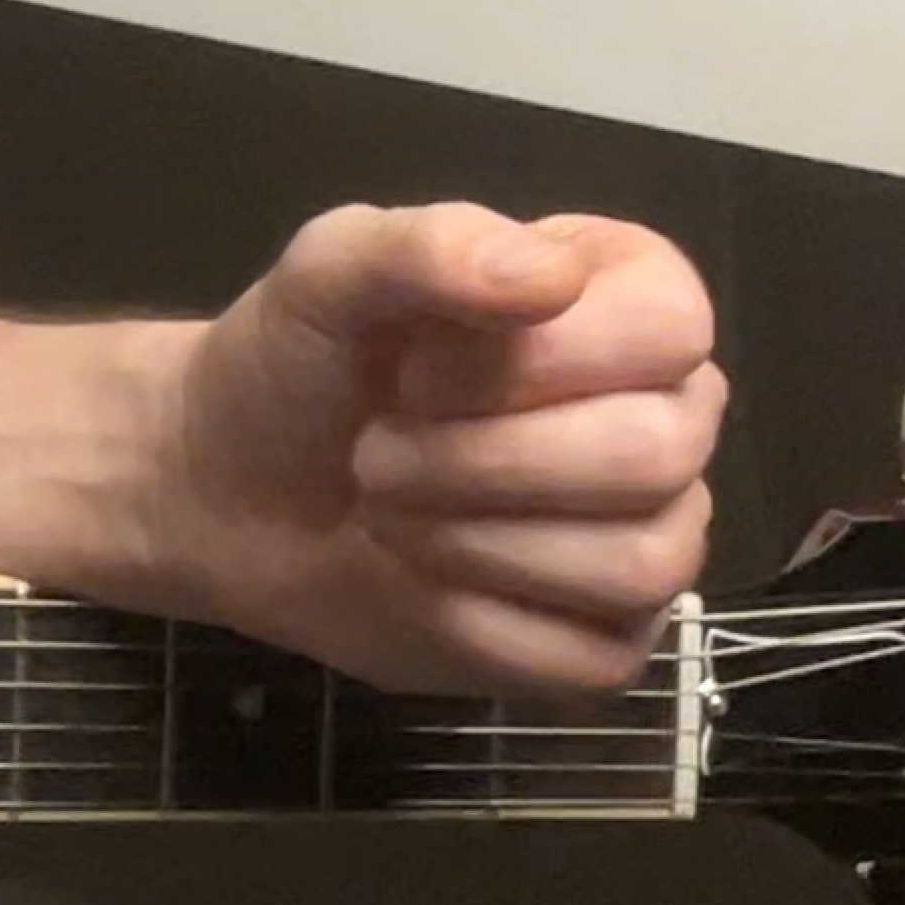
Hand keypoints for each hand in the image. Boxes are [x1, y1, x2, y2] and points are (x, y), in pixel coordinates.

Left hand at [148, 203, 724, 694]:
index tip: (417, 373)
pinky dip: (482, 626)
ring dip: (478, 544)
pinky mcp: (605, 640)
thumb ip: (434, 245)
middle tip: (376, 456)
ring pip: (643, 563)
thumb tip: (553, 276)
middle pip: (656, 454)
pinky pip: (597, 659)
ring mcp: (649, 532)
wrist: (233, 491)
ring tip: (391, 511)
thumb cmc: (301, 363)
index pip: (671, 328)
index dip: (543, 361)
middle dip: (482, 463)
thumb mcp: (333, 272)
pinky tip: (421, 583)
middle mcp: (665, 412)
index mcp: (627, 299)